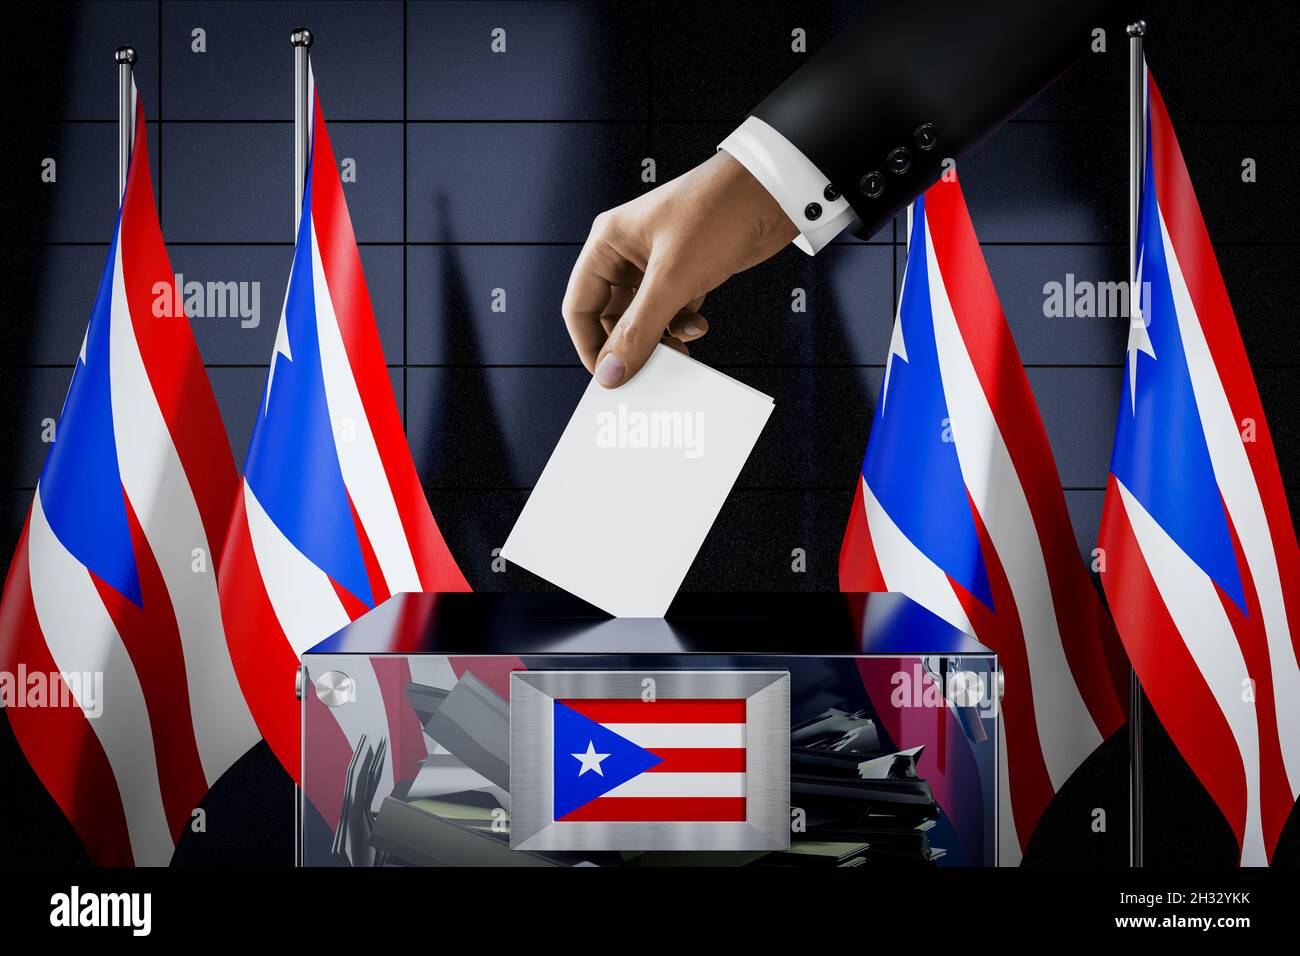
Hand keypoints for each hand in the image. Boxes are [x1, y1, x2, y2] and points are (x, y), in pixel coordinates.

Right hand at [563, 151, 798, 387]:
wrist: (774, 193)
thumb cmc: (718, 213)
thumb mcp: (672, 279)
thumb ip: (638, 330)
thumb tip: (611, 373)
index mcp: (608, 243)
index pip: (579, 306)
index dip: (590, 345)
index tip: (608, 376)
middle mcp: (628, 253)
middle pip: (610, 317)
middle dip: (630, 345)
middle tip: (648, 370)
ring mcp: (658, 263)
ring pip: (643, 318)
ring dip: (658, 339)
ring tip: (679, 350)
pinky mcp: (687, 272)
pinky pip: (671, 311)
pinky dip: (682, 325)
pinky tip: (699, 326)